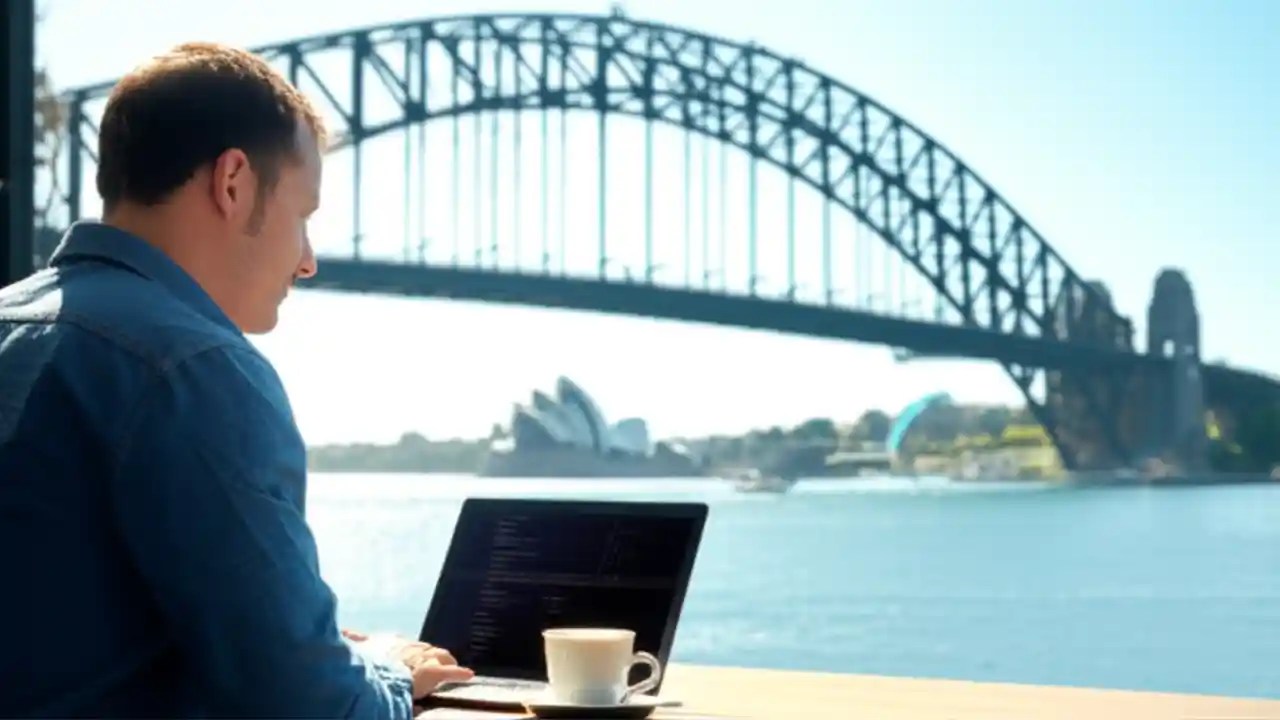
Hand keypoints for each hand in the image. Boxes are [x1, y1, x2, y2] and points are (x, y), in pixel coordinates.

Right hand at [342, 629, 474, 697]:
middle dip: (431, 654)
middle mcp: (412, 647)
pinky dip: (459, 673)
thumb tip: (340, 629)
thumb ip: (351, 637)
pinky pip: (450, 672)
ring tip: (454, 666)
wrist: (376, 672)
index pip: (407, 645)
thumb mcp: (357, 647)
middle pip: (426, 649)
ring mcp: (424, 658)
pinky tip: (469, 674)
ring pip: (441, 656)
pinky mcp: (433, 671)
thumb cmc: (366, 661)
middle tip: (435, 660)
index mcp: (395, 643)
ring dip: (445, 662)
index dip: (413, 649)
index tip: (414, 651)